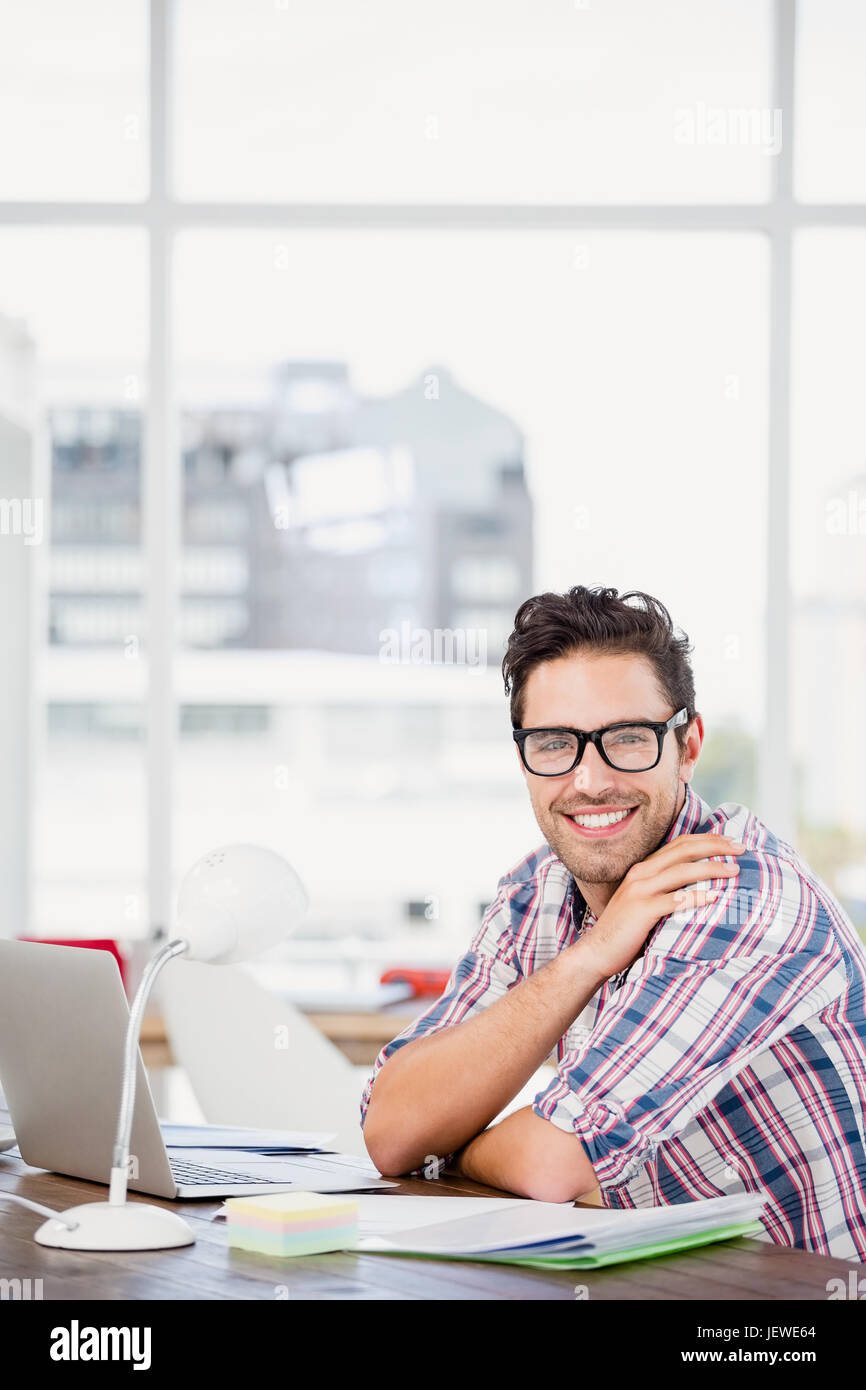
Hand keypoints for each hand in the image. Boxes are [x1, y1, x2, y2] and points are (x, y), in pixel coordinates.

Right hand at [574, 832, 744, 981]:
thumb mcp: (647, 902)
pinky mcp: (641, 910)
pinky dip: (696, 896)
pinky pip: (674, 900)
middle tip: (741, 848)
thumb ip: (667, 891)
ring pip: (681, 871)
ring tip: (734, 871)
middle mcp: (642, 873)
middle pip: (684, 850)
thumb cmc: (628, 931)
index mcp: (644, 868)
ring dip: (711, 868)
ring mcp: (640, 890)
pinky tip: (715, 897)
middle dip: (715, 846)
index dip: (707, 839)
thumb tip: (703, 888)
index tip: (732, 842)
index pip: (680, 844)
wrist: (597, 952)